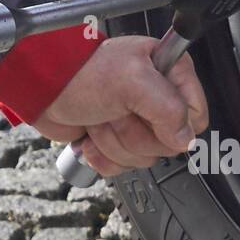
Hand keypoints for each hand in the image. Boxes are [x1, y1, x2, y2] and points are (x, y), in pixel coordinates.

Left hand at [32, 36, 208, 177]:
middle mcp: (159, 98)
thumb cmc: (81, 72)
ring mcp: (138, 122)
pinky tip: (92, 134)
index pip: (196, 118)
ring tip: (101, 116)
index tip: (146, 111)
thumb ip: (169, 108)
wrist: (43, 87)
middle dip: (134, 132)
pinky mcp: (118, 140)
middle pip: (169, 144)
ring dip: (114, 141)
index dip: (172, 124)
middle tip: (116, 110)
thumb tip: (185, 140)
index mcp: (171, 73)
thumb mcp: (132, 81)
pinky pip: (123, 166)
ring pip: (144, 158)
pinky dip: (102, 154)